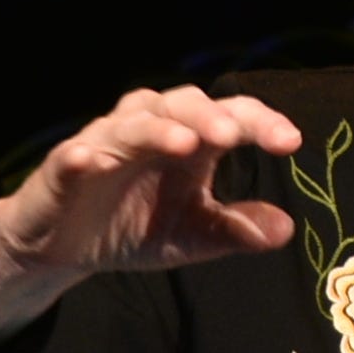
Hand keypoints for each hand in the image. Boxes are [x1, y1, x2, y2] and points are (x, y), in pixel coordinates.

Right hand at [0, 85, 303, 352]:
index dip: (260, 123)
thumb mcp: (191, 235)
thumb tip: (287, 228)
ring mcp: (103, 144)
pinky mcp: (62, 167)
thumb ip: (234, 229)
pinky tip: (91, 160)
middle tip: (233, 136)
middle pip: (180, 106)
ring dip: (157, 131)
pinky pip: (71, 156)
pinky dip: (81, 155)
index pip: (229, 117)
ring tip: (184, 143)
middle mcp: (148, 130)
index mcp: (188, 139)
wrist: (65, 246)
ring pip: (131, 124)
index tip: (291, 141)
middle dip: (208, 118)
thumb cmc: (135, 225)